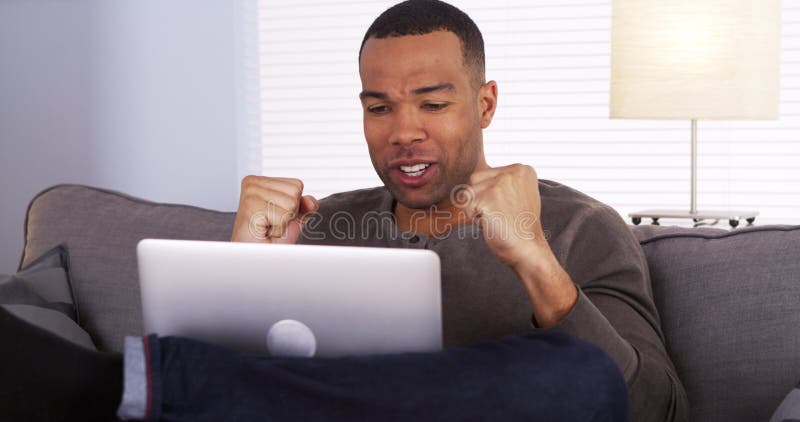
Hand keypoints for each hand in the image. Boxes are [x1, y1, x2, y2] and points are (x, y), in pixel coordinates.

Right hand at [230, 175, 318, 243]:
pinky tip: (263, 231)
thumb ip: (305, 205)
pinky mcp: (250, 208)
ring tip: (267, 227)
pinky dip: (278, 230)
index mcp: (260, 181)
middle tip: (271, 223)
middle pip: (295, 192)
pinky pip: (283, 217)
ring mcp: (250, 194)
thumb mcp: (294, 218)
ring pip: (291, 204)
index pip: (297, 185)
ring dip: (283, 222)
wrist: (256, 258)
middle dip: (289, 213)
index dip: (293, 206)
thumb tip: (311, 202)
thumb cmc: (270, 239)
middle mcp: (252, 183)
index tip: (275, 216)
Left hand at [463, 164, 575, 326]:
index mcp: (523, 169)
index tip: (507, 208)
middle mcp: (513, 172)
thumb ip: (502, 181)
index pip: (486, 174)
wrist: (528, 249)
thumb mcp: (518, 195)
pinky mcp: (489, 197)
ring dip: (476, 209)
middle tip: (500, 215)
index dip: (489, 195)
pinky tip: (491, 224)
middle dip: (479, 199)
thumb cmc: (520, 227)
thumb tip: (476, 177)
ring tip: (496, 219)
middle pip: (475, 179)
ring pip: (468, 192)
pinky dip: (474, 218)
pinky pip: (466, 205)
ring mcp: (501, 184)